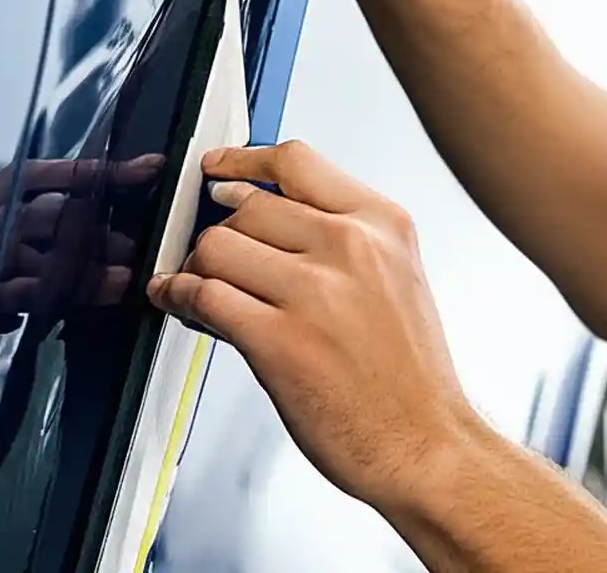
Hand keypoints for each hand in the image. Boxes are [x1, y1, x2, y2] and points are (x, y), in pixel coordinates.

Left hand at [146, 141, 473, 510]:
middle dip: (222, 235)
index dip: (243, 161)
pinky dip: (179, 296)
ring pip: (216, 246)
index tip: (218, 169)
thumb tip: (255, 213)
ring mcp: (314, 293)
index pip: (295, 161)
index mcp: (381, 224)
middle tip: (215, 262)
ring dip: (196, 268)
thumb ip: (337, 239)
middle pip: (247, 206)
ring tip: (199, 291)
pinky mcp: (279, 340)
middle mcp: (350, 247)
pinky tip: (178, 302)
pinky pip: (204, 294)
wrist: (428, 445)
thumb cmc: (409, 376)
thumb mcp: (393, 278)